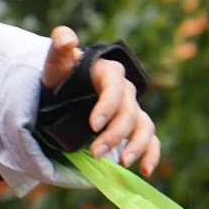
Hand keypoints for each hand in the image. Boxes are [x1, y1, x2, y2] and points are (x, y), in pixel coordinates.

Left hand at [42, 25, 160, 177]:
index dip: (107, 106)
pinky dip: (152, 154)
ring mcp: (131, 109)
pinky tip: (144, 170)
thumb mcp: (56, 61)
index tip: (93, 125)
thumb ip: (59, 46)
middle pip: (128, 112)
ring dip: (137, 146)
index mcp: (108, 72)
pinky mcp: (134, 126)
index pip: (114, 87)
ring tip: (122, 162)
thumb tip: (67, 39)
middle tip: (94, 153)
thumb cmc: (61, 74)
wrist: (63, 91)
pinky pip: (151, 139)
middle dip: (114, 134)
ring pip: (144, 126)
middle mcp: (125, 90)